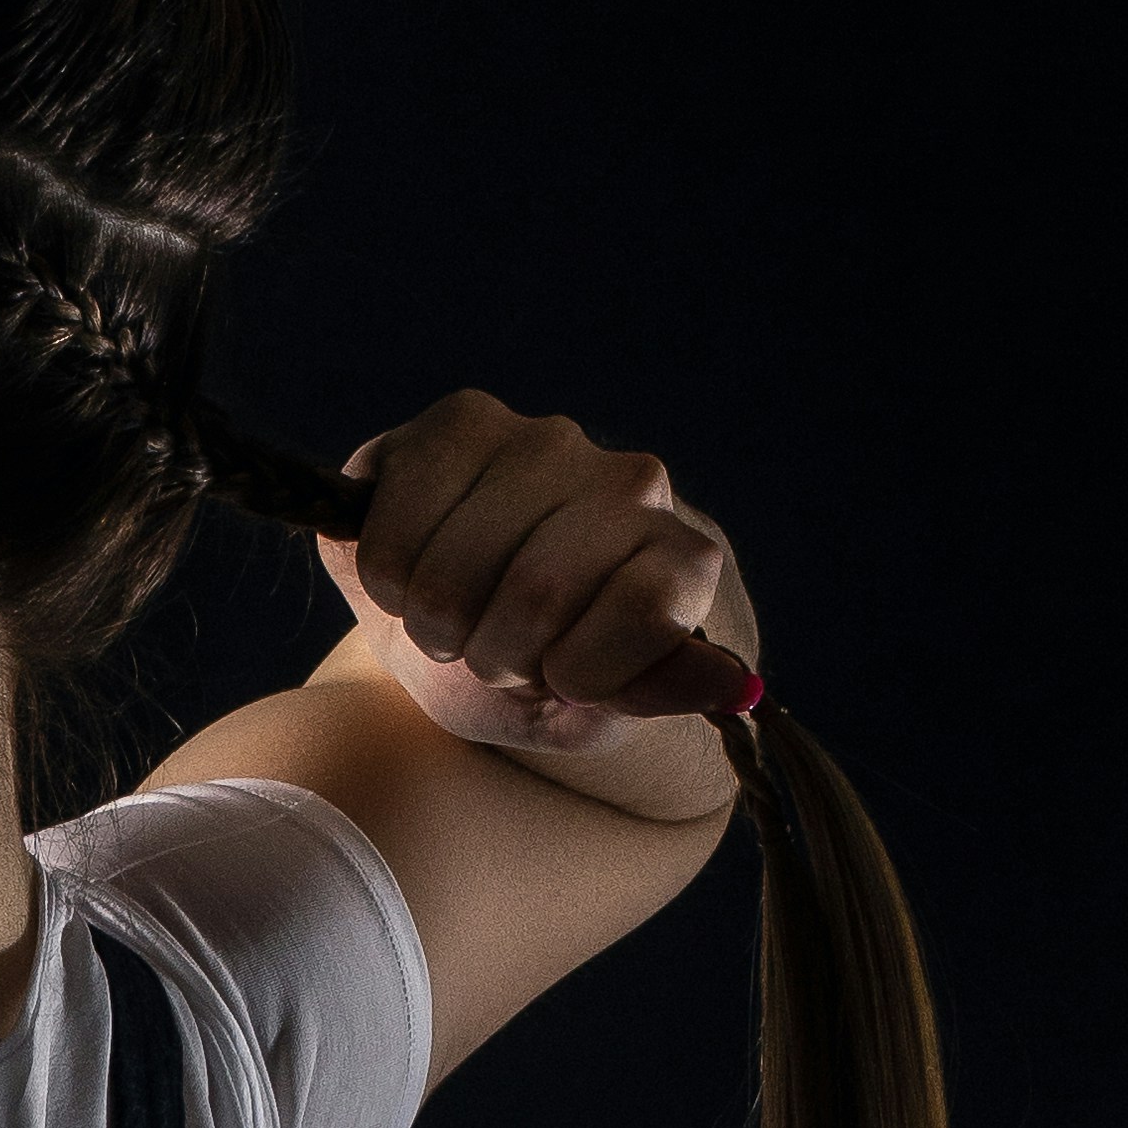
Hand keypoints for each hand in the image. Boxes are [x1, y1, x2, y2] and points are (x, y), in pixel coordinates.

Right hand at [325, 390, 745, 748]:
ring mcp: (545, 442)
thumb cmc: (541, 664)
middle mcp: (629, 482)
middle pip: (537, 597)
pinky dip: (387, 579)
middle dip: (495, 655)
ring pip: (455, 574)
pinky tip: (414, 567)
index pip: (641, 613)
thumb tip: (739, 686)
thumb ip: (655, 690)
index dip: (579, 672)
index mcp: (681, 557)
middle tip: (495, 650)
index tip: (563, 679)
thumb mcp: (595, 705)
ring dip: (435, 623)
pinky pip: (396, 535)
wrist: (475, 612)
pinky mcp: (460, 422)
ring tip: (454, 615)